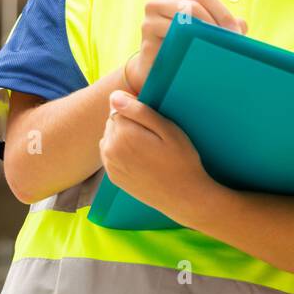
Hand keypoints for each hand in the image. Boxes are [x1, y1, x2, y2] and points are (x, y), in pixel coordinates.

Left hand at [100, 90, 214, 220]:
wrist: (183, 197)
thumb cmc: (181, 159)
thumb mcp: (167, 129)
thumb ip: (138, 110)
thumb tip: (114, 96)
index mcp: (123, 133)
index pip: (119, 106)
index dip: (137, 111)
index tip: (154, 123)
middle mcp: (110, 148)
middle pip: (113, 121)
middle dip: (129, 123)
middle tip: (154, 137)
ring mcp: (110, 164)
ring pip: (110, 137)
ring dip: (124, 137)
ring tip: (148, 148)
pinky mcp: (113, 177)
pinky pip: (111, 154)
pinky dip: (122, 152)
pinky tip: (141, 159)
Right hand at [124, 0, 246, 94]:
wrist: (158, 69)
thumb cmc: (185, 44)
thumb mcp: (206, 30)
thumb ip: (225, 24)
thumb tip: (242, 25)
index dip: (223, 13)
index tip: (236, 32)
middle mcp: (158, 1)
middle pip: (194, 6)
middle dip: (217, 24)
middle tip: (231, 42)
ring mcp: (149, 20)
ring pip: (184, 21)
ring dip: (206, 35)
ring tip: (219, 48)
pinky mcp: (146, 41)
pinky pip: (173, 41)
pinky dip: (191, 48)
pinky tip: (201, 56)